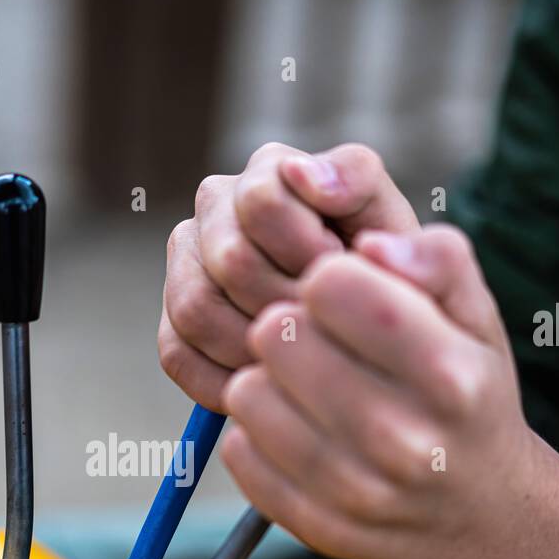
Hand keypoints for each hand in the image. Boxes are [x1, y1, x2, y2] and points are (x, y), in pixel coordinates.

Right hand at [158, 142, 418, 410]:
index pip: (261, 204)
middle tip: (331, 326)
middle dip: (289, 304)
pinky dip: (223, 382)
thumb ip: (356, 181)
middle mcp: (215, 207)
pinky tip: (269, 388)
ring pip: (196, 310)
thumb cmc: (386, 274)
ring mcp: (186, 264)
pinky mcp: (171, 320)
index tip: (345, 278)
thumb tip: (303, 176)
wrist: (370, 328)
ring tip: (303, 360)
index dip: (308, 251)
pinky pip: (177, 355)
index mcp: (268, 170)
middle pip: (231, 262)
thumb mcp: (387, 219)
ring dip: (256, 346)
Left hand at [221, 225, 558, 558]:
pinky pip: (238, 450)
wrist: (480, 510)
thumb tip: (369, 246)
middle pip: (275, 337)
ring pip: (245, 394)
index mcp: (447, 374)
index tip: (342, 297)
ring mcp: (355, 491)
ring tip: (304, 386)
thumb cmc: (467, 394)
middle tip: (314, 342)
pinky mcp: (315, 525)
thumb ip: (436, 260)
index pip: (329, 286)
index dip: (326, 279)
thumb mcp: (476, 318)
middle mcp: (403, 440)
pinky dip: (255, 433)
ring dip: (265, 379)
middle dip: (288, 326)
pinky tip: (295, 429)